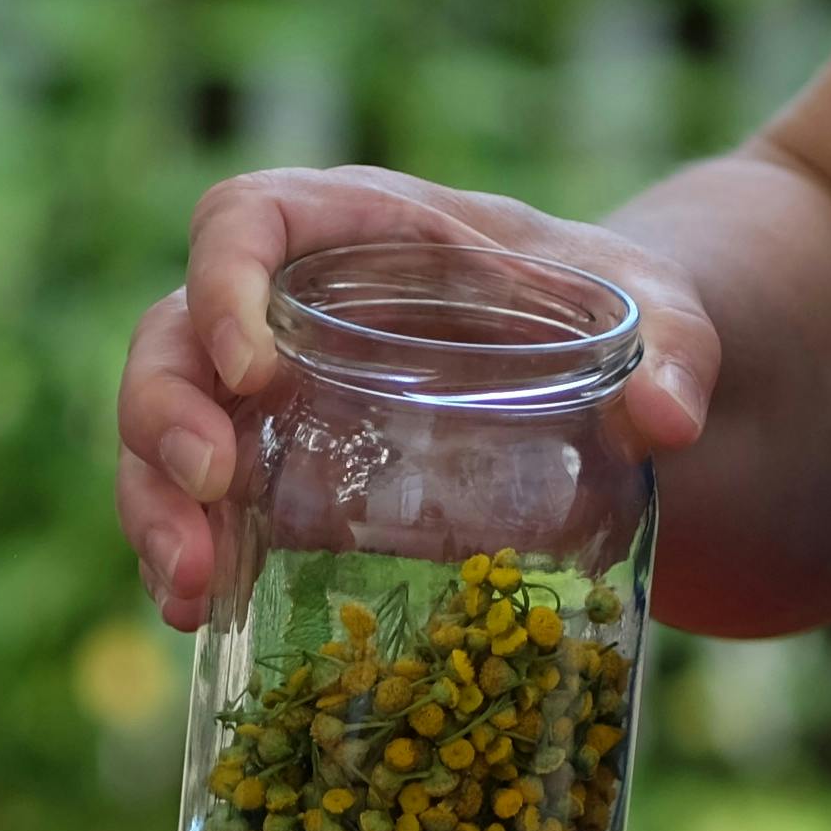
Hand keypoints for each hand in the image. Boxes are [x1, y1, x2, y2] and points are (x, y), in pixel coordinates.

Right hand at [116, 168, 721, 629]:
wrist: (609, 376)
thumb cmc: (614, 313)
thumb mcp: (662, 313)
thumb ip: (677, 349)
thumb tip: (669, 419)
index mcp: (364, 229)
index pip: (249, 216)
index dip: (223, 279)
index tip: (251, 367)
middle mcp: (289, 303)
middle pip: (174, 334)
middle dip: (166, 414)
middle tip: (206, 490)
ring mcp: (270, 394)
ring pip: (162, 428)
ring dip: (153, 505)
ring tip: (186, 588)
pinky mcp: (276, 472)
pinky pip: (195, 505)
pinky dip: (185, 557)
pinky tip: (196, 614)